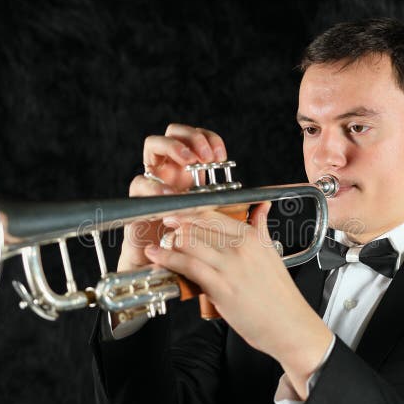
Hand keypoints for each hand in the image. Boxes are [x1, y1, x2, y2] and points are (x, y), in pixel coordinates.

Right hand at [117, 124, 227, 270]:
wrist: (162, 271)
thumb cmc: (189, 247)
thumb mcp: (218, 229)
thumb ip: (239, 215)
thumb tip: (265, 206)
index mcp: (190, 173)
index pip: (198, 140)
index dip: (209, 140)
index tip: (221, 155)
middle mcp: (170, 172)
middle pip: (174, 132)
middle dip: (191, 137)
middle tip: (205, 156)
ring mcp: (152, 181)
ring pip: (153, 146)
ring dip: (173, 148)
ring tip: (189, 161)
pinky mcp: (138, 199)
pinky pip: (140, 182)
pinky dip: (155, 185)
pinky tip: (170, 193)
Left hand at [144, 204, 332, 398]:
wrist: (289, 326)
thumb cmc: (280, 296)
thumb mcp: (272, 254)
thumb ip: (261, 228)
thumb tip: (261, 208)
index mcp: (253, 238)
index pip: (213, 216)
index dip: (190, 213)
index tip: (177, 214)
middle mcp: (241, 248)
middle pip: (198, 227)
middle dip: (177, 227)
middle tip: (165, 230)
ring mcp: (230, 267)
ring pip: (190, 243)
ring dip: (169, 243)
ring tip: (158, 245)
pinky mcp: (221, 287)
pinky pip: (188, 266)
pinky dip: (168, 259)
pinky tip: (157, 257)